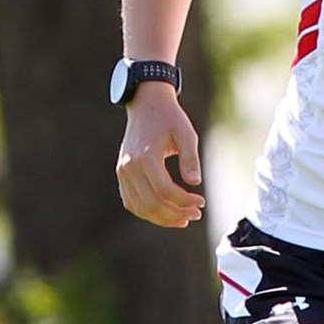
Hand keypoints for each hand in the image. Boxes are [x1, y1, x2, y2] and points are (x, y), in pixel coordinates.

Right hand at [115, 88, 204, 226]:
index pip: (164, 190)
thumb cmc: (169, 118)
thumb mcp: (186, 133)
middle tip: (196, 214)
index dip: (184, 201)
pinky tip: (166, 213)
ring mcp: (122, 172)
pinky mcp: (121, 174)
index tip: (201, 202)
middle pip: (151, 203)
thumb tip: (195, 183)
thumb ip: (190, 157)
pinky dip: (147, 212)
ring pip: (140, 207)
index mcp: (145, 156)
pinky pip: (131, 201)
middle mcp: (130, 167)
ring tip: (184, 219)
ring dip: (162, 217)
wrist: (146, 104)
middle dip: (176, 213)